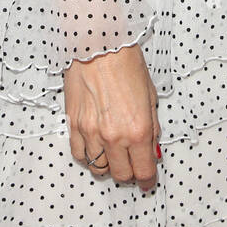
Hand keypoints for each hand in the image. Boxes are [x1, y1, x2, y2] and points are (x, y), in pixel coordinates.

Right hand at [64, 44, 160, 190]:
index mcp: (138, 129)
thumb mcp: (150, 95)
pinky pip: (79, 154)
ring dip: (108, 164)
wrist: (99, 44)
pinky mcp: (73, 125)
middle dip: (130, 173)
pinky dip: (88, 155)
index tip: (148, 181)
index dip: (148, 180)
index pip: (143, 170)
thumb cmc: (127, 62)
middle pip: (121, 174)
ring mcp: (91, 132)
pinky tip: (95, 145)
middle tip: (133, 164)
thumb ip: (152, 126)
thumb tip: (151, 148)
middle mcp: (114, 136)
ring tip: (114, 152)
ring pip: (98, 168)